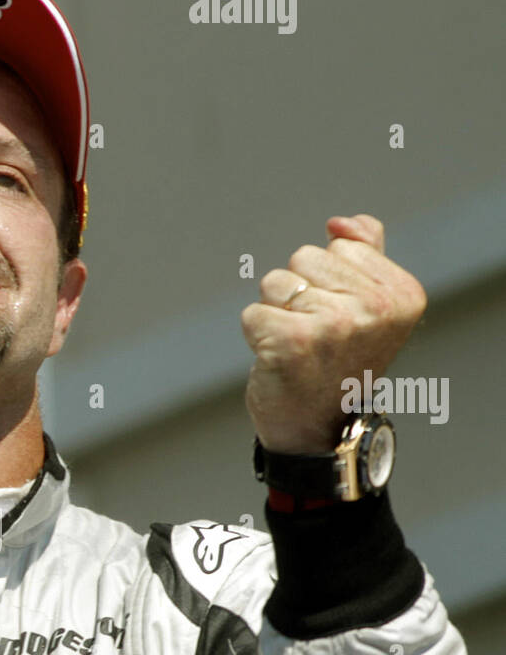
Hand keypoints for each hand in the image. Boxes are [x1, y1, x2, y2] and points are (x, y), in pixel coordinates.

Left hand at [241, 214, 426, 452]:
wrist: (318, 432)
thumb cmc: (338, 364)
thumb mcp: (367, 307)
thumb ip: (365, 254)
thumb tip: (339, 222)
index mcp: (402, 294)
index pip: (339, 244)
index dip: (327, 280)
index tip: (342, 323)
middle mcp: (375, 308)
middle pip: (304, 258)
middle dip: (299, 295)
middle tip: (317, 339)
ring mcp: (334, 325)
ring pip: (275, 283)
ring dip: (276, 314)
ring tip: (299, 349)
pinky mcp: (291, 343)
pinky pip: (252, 313)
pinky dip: (256, 337)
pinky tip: (279, 362)